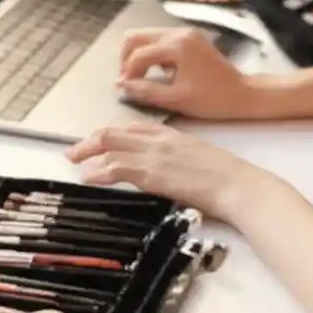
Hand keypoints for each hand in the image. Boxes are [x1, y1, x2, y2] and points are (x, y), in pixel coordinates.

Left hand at [65, 123, 267, 220]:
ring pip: (110, 145)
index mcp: (171, 133)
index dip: (111, 134)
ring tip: (74, 162)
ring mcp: (154, 155)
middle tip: (75, 151)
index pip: (132, 127)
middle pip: (115, 132)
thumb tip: (164, 167)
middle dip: (91, 141)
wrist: (238, 185)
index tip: (99, 141)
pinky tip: (88, 177)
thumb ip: (176, 156)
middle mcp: (159, 139)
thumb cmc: (226, 176)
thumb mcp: (197, 156)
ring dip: (87, 154)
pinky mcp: (152, 174)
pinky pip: (117, 167)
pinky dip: (98, 172)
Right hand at [117, 28, 254, 119]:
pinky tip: (157, 72)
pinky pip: (161, 40)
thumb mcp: (176, 99)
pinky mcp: (191, 38)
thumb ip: (146, 91)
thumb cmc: (212, 99)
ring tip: (140, 77)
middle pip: (136, 36)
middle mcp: (179, 33)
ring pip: (147, 36)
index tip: (123, 89)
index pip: (138, 54)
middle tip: (127, 79)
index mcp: (176, 46)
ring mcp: (186, 33)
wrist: (244, 94)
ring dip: (139, 55)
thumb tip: (121, 85)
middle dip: (127, 58)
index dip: (127, 72)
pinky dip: (152, 53)